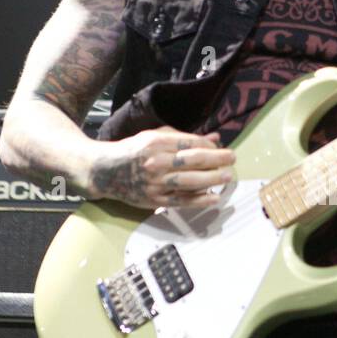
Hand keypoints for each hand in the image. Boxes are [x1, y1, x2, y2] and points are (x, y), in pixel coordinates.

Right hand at [87, 126, 235, 208]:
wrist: (104, 171)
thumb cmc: (133, 151)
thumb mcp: (154, 137)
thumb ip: (183, 138)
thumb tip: (214, 139)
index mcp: (155, 142)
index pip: (189, 143)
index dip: (209, 146)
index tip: (222, 147)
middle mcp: (155, 162)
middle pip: (192, 161)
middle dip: (216, 160)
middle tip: (232, 159)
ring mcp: (155, 182)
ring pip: (189, 181)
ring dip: (212, 179)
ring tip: (227, 176)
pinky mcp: (154, 199)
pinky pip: (181, 200)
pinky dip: (199, 200)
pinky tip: (214, 197)